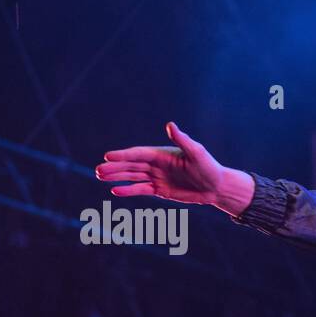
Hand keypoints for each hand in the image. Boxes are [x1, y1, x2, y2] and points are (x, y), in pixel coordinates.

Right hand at [97, 122, 229, 205]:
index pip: (139, 154)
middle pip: (132, 165)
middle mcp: (157, 164)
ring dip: (117, 177)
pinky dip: (129, 190)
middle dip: (115, 167)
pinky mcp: (160, 190)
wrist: (217, 186)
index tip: (108, 156)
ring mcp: (157, 177)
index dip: (124, 155)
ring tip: (100, 176)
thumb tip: (170, 125)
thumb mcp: (196, 153)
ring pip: (133, 176)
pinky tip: (115, 191)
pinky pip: (141, 189)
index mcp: (162, 154)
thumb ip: (182, 140)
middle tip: (98, 170)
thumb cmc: (209, 167)